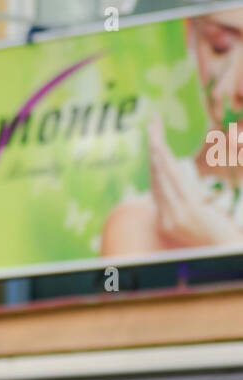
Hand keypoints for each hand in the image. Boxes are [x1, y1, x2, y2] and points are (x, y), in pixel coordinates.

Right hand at [148, 117, 242, 247]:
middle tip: (153, 123)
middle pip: (157, 175)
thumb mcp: (202, 220)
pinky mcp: (186, 213)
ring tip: (155, 130)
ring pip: (162, 177)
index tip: (155, 140)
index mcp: (167, 220)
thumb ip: (191, 205)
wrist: (226, 256)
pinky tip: (161, 150)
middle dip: (155, 146)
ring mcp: (175, 216)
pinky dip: (165, 165)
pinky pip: (173, 184)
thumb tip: (192, 191)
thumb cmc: (218, 241)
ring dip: (158, 150)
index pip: (157, 184)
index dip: (155, 161)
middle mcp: (166, 218)